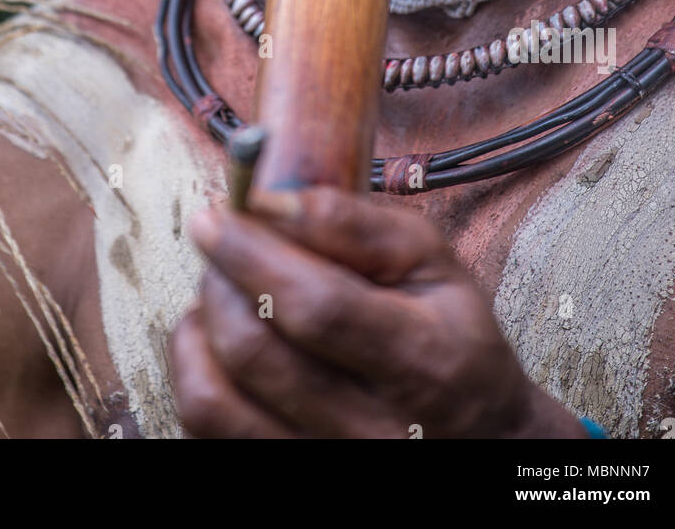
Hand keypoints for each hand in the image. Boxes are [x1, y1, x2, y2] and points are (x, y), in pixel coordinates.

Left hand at [169, 187, 585, 439]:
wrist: (478, 435)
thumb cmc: (449, 335)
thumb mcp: (432, 262)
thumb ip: (357, 223)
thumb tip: (273, 199)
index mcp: (421, 361)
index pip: (318, 308)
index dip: (253, 254)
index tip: (218, 214)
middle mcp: (370, 431)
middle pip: (256, 352)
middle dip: (221, 279)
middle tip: (224, 242)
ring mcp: (323, 462)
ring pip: (215, 401)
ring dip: (203, 324)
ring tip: (224, 290)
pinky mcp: (288, 475)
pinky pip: (207, 428)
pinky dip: (196, 368)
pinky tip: (220, 337)